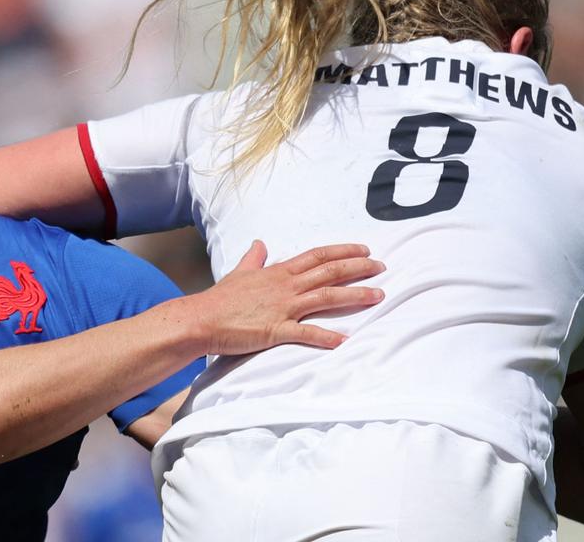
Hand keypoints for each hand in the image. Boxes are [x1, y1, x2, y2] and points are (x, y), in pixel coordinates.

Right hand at [182, 240, 383, 354]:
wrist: (201, 319)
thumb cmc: (220, 299)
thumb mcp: (239, 272)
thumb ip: (253, 259)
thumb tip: (259, 243)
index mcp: (279, 272)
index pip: (317, 256)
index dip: (343, 251)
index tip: (364, 250)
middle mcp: (286, 286)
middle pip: (329, 271)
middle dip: (359, 268)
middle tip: (382, 267)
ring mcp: (283, 307)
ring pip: (326, 297)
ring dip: (355, 295)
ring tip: (379, 295)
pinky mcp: (276, 330)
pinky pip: (306, 333)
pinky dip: (327, 337)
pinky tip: (344, 340)